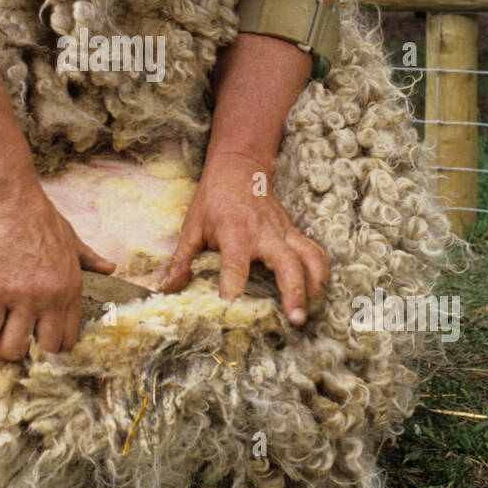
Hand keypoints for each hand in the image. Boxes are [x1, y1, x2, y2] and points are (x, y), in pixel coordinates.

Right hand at [0, 177, 114, 360]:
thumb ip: (89, 258)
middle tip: (7, 336)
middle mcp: (50, 299)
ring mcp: (21, 298)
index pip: (67, 338)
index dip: (48, 343)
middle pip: (43, 349)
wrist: (8, 199)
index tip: (33, 337)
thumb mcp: (71, 237)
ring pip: (10, 348)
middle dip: (24, 348)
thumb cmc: (36, 215)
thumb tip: (110, 267)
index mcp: (71, 288)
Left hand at [160, 151, 327, 325]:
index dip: (233, 290)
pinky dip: (321, 271)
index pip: (235, 267)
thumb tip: (165, 289)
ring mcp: (283, 232)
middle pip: (286, 262)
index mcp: (234, 233)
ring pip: (307, 256)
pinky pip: (314, 251)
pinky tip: (321, 292)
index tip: (232, 312)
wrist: (238, 168)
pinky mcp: (294, 232)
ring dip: (313, 283)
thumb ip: (181, 260)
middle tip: (295, 319)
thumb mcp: (192, 226)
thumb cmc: (212, 200)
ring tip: (313, 309)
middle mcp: (263, 233)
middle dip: (293, 291)